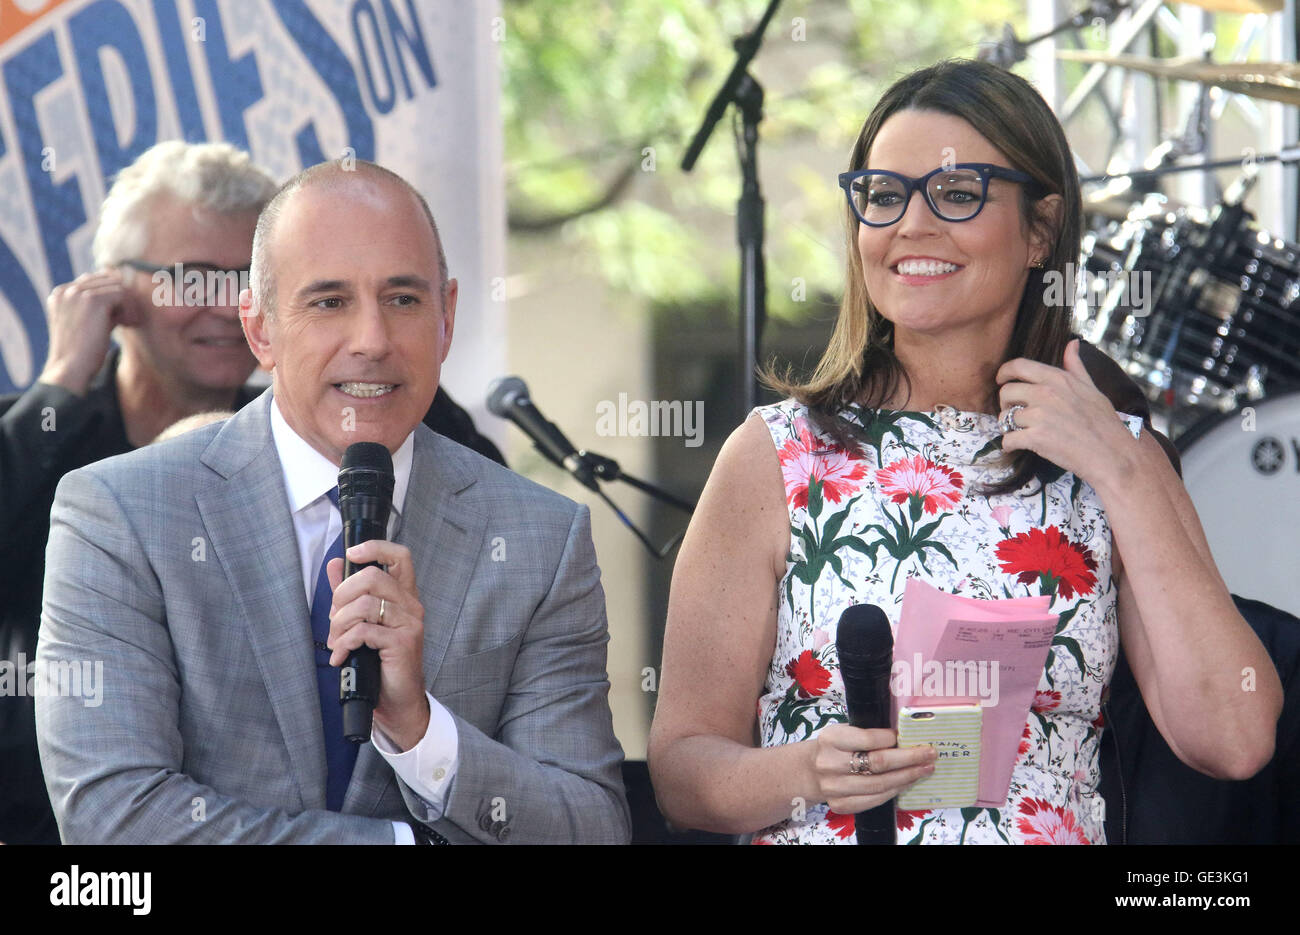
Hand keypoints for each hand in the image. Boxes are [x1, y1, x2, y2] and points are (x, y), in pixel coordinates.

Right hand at [37, 270, 136, 394]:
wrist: (70, 369)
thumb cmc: (81, 354)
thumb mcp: (86, 325)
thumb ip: (98, 309)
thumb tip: (123, 295)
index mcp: (59, 295)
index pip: (93, 281)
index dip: (112, 296)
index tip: (120, 317)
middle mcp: (65, 290)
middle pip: (106, 279)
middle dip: (121, 298)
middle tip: (128, 320)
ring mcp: (77, 293)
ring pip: (116, 286)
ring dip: (127, 304)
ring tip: (127, 323)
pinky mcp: (92, 300)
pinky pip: (122, 294)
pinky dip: (129, 309)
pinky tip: (127, 324)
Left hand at [325, 540, 428, 750]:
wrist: (398, 701)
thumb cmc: (381, 662)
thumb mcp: (363, 622)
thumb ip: (350, 593)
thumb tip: (336, 565)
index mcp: (403, 596)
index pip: (399, 556)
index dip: (375, 547)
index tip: (352, 554)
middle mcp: (411, 605)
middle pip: (372, 576)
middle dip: (342, 595)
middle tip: (335, 619)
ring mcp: (410, 623)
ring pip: (364, 604)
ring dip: (340, 624)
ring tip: (336, 642)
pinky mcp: (402, 642)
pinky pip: (364, 630)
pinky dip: (344, 643)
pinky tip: (341, 656)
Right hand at [809, 723, 936, 813]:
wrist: (810, 771)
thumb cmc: (835, 747)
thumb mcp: (844, 732)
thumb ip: (868, 734)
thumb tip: (906, 736)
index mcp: (831, 739)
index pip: (867, 739)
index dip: (891, 738)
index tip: (907, 736)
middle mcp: (830, 764)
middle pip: (878, 763)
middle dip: (909, 758)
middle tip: (929, 754)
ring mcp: (834, 787)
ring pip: (880, 784)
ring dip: (907, 776)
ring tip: (925, 769)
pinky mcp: (841, 804)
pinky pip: (875, 800)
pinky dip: (895, 791)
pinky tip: (907, 782)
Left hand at [995, 338, 1139, 486]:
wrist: (1113, 454)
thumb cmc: (1104, 422)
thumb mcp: (1091, 388)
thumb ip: (1075, 367)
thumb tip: (1072, 343)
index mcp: (1057, 378)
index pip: (1018, 365)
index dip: (1004, 372)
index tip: (1001, 380)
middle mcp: (1046, 393)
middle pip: (1006, 392)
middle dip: (1006, 404)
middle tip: (1015, 414)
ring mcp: (1040, 415)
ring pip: (1005, 417)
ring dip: (1009, 426)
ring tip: (1022, 432)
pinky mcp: (1036, 437)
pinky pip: (1007, 439)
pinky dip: (1009, 444)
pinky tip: (1017, 446)